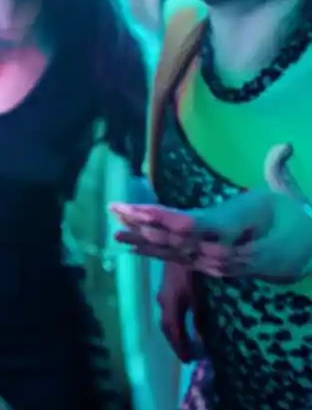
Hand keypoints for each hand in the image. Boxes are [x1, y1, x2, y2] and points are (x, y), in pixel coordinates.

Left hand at [111, 143, 311, 282]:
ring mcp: (211, 259)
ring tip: (115, 226)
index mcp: (236, 225)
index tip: (141, 212)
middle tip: (117, 210)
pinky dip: (152, 251)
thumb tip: (284, 145)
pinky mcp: (206, 264)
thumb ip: (277, 169)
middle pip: (176, 237)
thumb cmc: (287, 217)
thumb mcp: (285, 191)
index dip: (167, 219)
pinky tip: (129, 244)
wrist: (297, 255)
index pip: (196, 224)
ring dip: (142, 237)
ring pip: (171, 249)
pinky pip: (176, 257)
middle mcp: (220, 246)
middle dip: (145, 225)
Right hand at [157, 261, 200, 362]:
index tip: (188, 361)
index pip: (174, 334)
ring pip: (166, 318)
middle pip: (167, 328)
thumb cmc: (192, 272)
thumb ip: (199, 319)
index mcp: (171, 307)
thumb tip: (201, 341)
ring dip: (174, 332)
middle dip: (175, 343)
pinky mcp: (167, 287)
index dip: (181, 348)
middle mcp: (164, 303)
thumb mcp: (199, 297)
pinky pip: (168, 310)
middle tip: (185, 355)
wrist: (179, 246)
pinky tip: (181, 320)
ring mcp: (163, 294)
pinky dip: (174, 320)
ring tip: (183, 340)